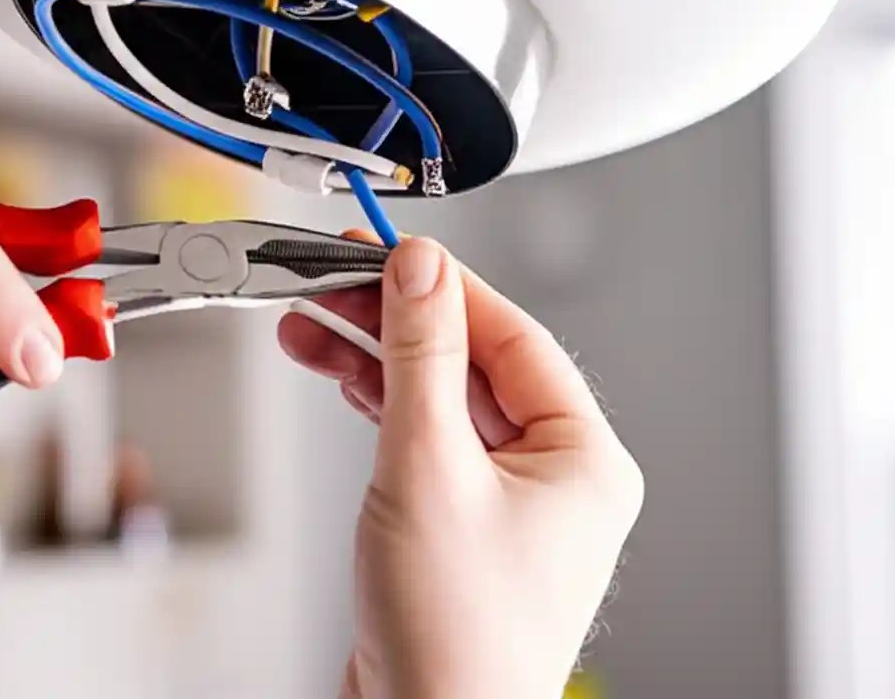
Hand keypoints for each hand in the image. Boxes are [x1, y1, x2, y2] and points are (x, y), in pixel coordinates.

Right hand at [279, 235, 644, 698]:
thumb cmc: (454, 640)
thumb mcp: (429, 469)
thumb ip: (423, 357)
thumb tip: (422, 270)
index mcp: (584, 460)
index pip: (516, 340)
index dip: (449, 289)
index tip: (391, 254)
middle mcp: (556, 478)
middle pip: (473, 368)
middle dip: (397, 327)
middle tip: (332, 288)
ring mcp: (509, 505)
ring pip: (443, 404)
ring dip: (378, 365)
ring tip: (310, 328)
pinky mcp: (463, 527)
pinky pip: (428, 446)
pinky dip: (382, 413)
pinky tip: (342, 380)